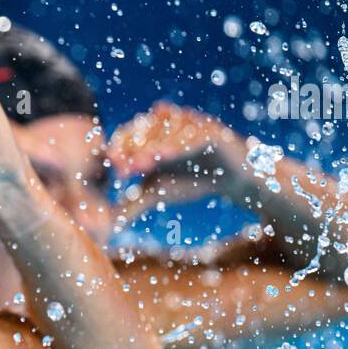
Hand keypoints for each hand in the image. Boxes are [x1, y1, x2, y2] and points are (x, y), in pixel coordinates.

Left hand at [107, 102, 248, 219]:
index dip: (121, 150)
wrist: (234, 180)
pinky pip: (191, 135)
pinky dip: (178, 144)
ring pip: (166, 131)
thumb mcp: (159, 193)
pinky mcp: (210, 129)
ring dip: (151, 146)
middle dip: (132, 148)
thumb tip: (112, 225)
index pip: (129, 135)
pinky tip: (165, 154)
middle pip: (144, 130)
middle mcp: (169, 124)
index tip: (114, 168)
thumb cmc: (193, 181)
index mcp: (152, 135)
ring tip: (140, 162)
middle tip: (122, 165)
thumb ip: (135, 204)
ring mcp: (190, 123)